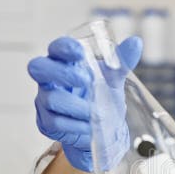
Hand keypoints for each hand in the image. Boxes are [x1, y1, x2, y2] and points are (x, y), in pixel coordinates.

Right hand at [27, 36, 141, 171]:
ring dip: (77, 105)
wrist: (104, 131)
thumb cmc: (102, 97)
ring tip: (95, 111)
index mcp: (65, 63)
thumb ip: (121, 61)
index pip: (56, 48)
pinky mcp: (46, 122)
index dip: (63, 48)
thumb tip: (136, 42)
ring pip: (51, 98)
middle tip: (88, 81)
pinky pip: (56, 122)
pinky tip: (89, 126)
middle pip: (38, 67)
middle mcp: (50, 80)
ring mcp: (45, 100)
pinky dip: (77, 124)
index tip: (80, 52)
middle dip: (62, 73)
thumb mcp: (113, 79)